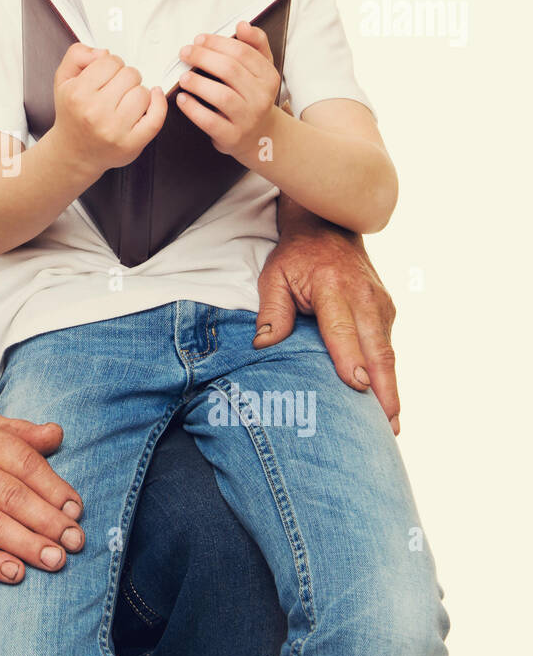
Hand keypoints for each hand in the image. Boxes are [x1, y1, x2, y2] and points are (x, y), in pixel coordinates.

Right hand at [0, 405, 86, 582]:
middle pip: (11, 497)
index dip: (53, 487)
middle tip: (75, 541)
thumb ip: (21, 431)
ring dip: (27, 545)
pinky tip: (15, 574)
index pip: (23, 463)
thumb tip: (57, 434)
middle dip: (48, 521)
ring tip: (55, 560)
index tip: (76, 509)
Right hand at [52, 42, 165, 178]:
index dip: (110, 65)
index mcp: (78, 94)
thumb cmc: (73, 115)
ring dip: (137, 93)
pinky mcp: (131, 143)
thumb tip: (102, 52)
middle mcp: (95, 112)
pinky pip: (156, 116)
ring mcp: (115, 129)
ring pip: (143, 92)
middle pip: (130, 74)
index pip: (110, 61)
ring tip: (124, 102)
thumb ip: (77, 55)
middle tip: (115, 90)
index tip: (107, 75)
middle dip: (125, 78)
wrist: (74, 152)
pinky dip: (159, 104)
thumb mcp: (63, 80)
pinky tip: (152, 99)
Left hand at [175, 22, 280, 163]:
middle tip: (185, 52)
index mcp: (268, 77)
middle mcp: (261, 97)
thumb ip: (255, 44)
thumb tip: (243, 25)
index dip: (218, 43)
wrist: (262, 136)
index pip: (243, 53)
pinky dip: (193, 109)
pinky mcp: (232, 136)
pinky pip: (210, 121)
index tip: (199, 39)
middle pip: (230, 70)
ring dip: (198, 83)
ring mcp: (248, 118)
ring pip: (222, 96)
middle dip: (203, 57)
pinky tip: (183, 99)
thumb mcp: (262, 70)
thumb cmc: (254, 97)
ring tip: (183, 76)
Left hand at [255, 196, 400, 433]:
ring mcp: (380, 304)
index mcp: (333, 288)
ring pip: (388, 353)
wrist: (329, 227)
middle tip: (385, 428)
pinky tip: (386, 403)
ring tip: (390, 426)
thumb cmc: (297, 257)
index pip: (342, 330)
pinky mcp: (387, 311)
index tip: (356, 387)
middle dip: (383, 389)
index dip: (350, 359)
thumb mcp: (274, 276)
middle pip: (377, 350)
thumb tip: (264, 344)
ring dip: (391, 389)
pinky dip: (388, 376)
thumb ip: (272, 310)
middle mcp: (363, 298)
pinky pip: (388, 348)